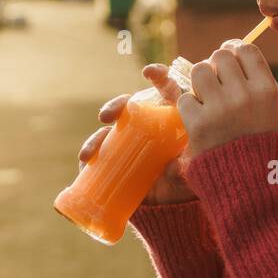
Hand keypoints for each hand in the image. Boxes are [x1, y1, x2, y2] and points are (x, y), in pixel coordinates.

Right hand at [77, 64, 195, 205]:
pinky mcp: (118, 160)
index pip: (167, 90)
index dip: (158, 76)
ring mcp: (131, 142)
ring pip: (110, 131)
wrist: (177, 204)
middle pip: (129, 107)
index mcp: (171, 118)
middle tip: (108, 115)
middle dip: (116, 106)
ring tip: (89, 153)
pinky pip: (100, 153)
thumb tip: (172, 169)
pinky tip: (84, 162)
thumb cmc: (190, 178)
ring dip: (97, 137)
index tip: (149, 72)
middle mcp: (148, 125)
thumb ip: (185, 167)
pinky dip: (90, 155)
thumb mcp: (193, 170)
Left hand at [180, 40, 277, 158]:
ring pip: (199, 71)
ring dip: (198, 82)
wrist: (250, 183)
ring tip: (205, 99)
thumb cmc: (259, 143)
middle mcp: (245, 95)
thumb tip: (228, 49)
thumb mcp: (269, 109)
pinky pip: (184, 98)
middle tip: (215, 82)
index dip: (233, 49)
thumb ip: (252, 80)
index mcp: (266, 89)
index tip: (229, 57)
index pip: (245, 49)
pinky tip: (199, 119)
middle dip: (215, 65)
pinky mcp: (198, 124)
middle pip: (220, 56)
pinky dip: (188, 107)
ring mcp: (220, 109)